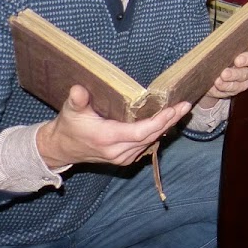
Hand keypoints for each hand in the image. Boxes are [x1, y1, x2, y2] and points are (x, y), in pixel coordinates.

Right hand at [36, 85, 189, 167]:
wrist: (62, 148)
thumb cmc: (69, 125)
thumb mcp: (71, 110)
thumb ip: (77, 100)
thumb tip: (78, 90)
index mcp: (107, 138)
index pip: (140, 132)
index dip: (159, 122)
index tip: (173, 109)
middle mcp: (117, 151)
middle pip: (151, 137)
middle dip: (169, 121)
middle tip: (185, 106)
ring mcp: (122, 157)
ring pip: (151, 142)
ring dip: (166, 127)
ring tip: (180, 110)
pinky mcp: (124, 158)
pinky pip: (146, 146)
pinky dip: (157, 133)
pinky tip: (168, 121)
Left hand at [198, 34, 247, 108]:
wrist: (202, 75)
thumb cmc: (209, 54)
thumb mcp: (212, 45)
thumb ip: (217, 40)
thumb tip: (214, 36)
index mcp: (245, 45)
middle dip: (247, 59)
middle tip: (237, 61)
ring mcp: (245, 74)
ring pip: (245, 74)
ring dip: (234, 75)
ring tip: (223, 75)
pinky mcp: (238, 86)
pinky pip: (236, 87)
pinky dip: (226, 85)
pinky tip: (218, 83)